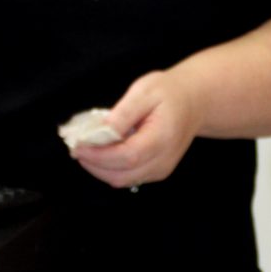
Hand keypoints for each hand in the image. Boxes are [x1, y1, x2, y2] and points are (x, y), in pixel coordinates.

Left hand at [70, 68, 197, 187]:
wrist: (194, 102)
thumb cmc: (169, 92)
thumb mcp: (145, 91)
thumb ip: (123, 113)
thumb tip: (101, 131)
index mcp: (163, 138)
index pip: (126, 156)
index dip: (99, 155)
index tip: (78, 145)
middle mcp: (164, 160)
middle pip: (122, 175)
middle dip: (94, 164)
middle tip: (76, 146)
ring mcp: (161, 169)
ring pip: (122, 180)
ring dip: (99, 168)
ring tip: (86, 149)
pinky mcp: (156, 172)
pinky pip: (128, 178)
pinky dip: (110, 169)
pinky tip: (102, 152)